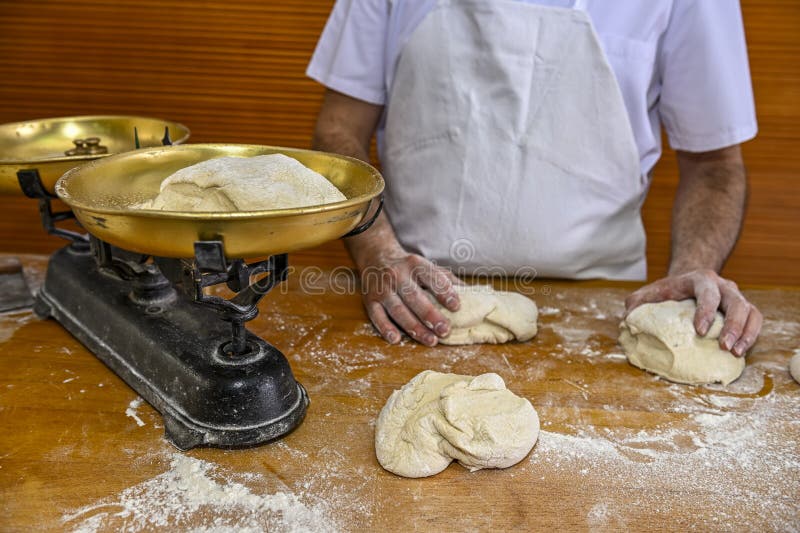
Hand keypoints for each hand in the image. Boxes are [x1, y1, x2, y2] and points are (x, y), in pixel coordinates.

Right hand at [359, 248, 459, 345]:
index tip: (456, 306)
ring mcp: (382, 289)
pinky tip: (397, 339)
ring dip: (415, 327)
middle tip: (445, 330)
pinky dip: (385, 328)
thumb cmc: (408, 267)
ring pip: (398, 310)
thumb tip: (471, 294)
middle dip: (430, 315)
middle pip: (415, 297)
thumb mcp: (426, 265)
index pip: (432, 277)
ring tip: (431, 341)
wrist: (376, 257)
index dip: (444, 292)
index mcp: (415, 264)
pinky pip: (377, 316)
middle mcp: (397, 275)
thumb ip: (446, 279)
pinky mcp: (369, 300)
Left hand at [624, 269, 761, 356]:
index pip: (707, 293)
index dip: (706, 311)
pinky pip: (755, 322)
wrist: (690, 283)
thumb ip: (637, 303)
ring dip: (746, 334)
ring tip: (736, 353)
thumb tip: (626, 318)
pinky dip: (751, 337)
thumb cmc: (668, 292)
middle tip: (724, 346)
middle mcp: (724, 286)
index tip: (700, 331)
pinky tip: (741, 353)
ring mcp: (737, 297)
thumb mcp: (650, 293)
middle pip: (736, 302)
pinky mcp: (745, 310)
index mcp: (701, 279)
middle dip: (732, 325)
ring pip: (751, 312)